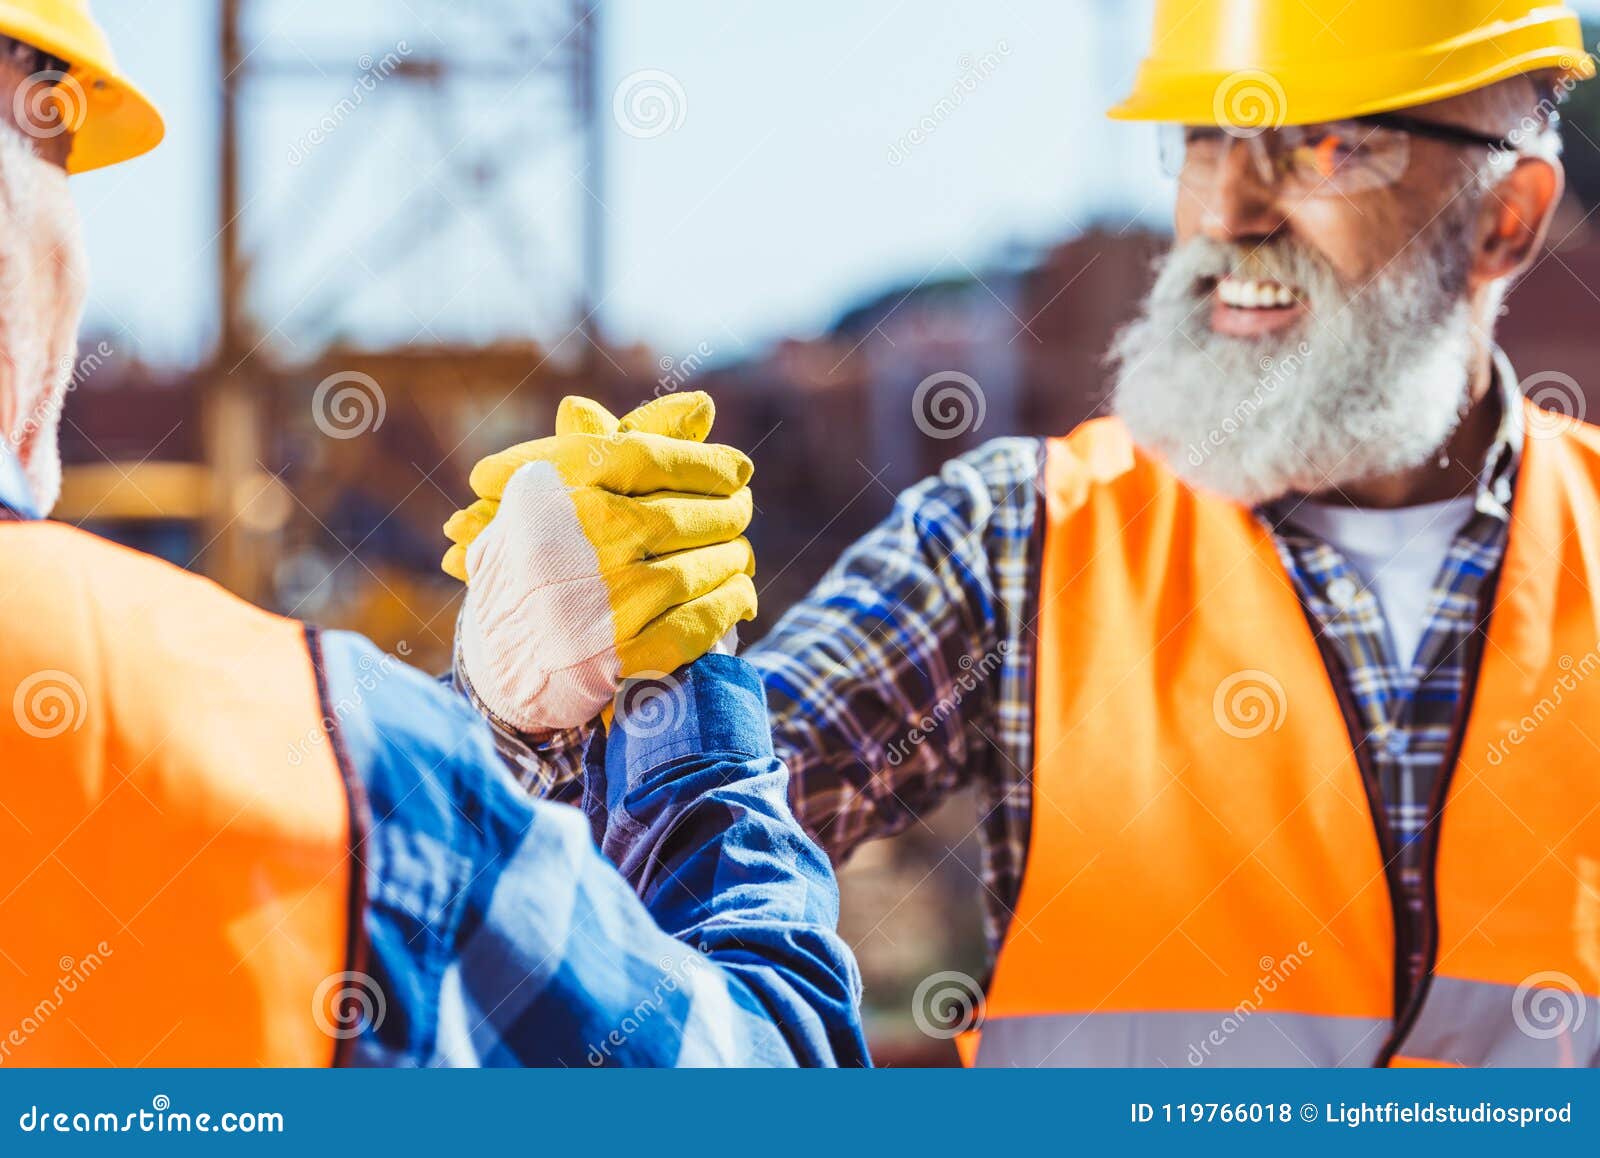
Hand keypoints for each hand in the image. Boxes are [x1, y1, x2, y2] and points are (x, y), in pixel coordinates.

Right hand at [446, 392, 757, 732]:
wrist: (495, 652)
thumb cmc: (535, 553)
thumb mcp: (558, 485)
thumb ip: (628, 438)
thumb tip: (705, 405)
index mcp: (554, 490)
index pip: (649, 457)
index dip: (706, 462)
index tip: (737, 468)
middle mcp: (578, 541)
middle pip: (684, 514)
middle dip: (727, 511)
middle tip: (740, 510)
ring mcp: (601, 604)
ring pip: (700, 568)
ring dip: (732, 557)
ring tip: (737, 553)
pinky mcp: (618, 658)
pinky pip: (698, 623)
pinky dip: (727, 604)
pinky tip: (737, 594)